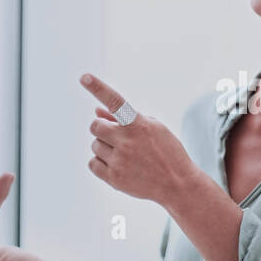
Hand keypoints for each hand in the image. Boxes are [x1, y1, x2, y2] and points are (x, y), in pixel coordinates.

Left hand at [80, 73, 196, 203]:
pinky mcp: (114, 178)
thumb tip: (96, 112)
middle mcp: (127, 141)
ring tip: (125, 154)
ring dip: (105, 146)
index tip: (83, 77)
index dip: (98, 88)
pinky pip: (93, 163)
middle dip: (103, 129)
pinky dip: (101, 163)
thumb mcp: (152, 128)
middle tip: (118, 137)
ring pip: (94, 145)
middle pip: (95, 126)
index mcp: (139, 124)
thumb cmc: (165, 152)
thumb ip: (122, 119)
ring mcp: (120, 160)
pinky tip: (118, 165)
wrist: (177, 184)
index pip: (115, 101)